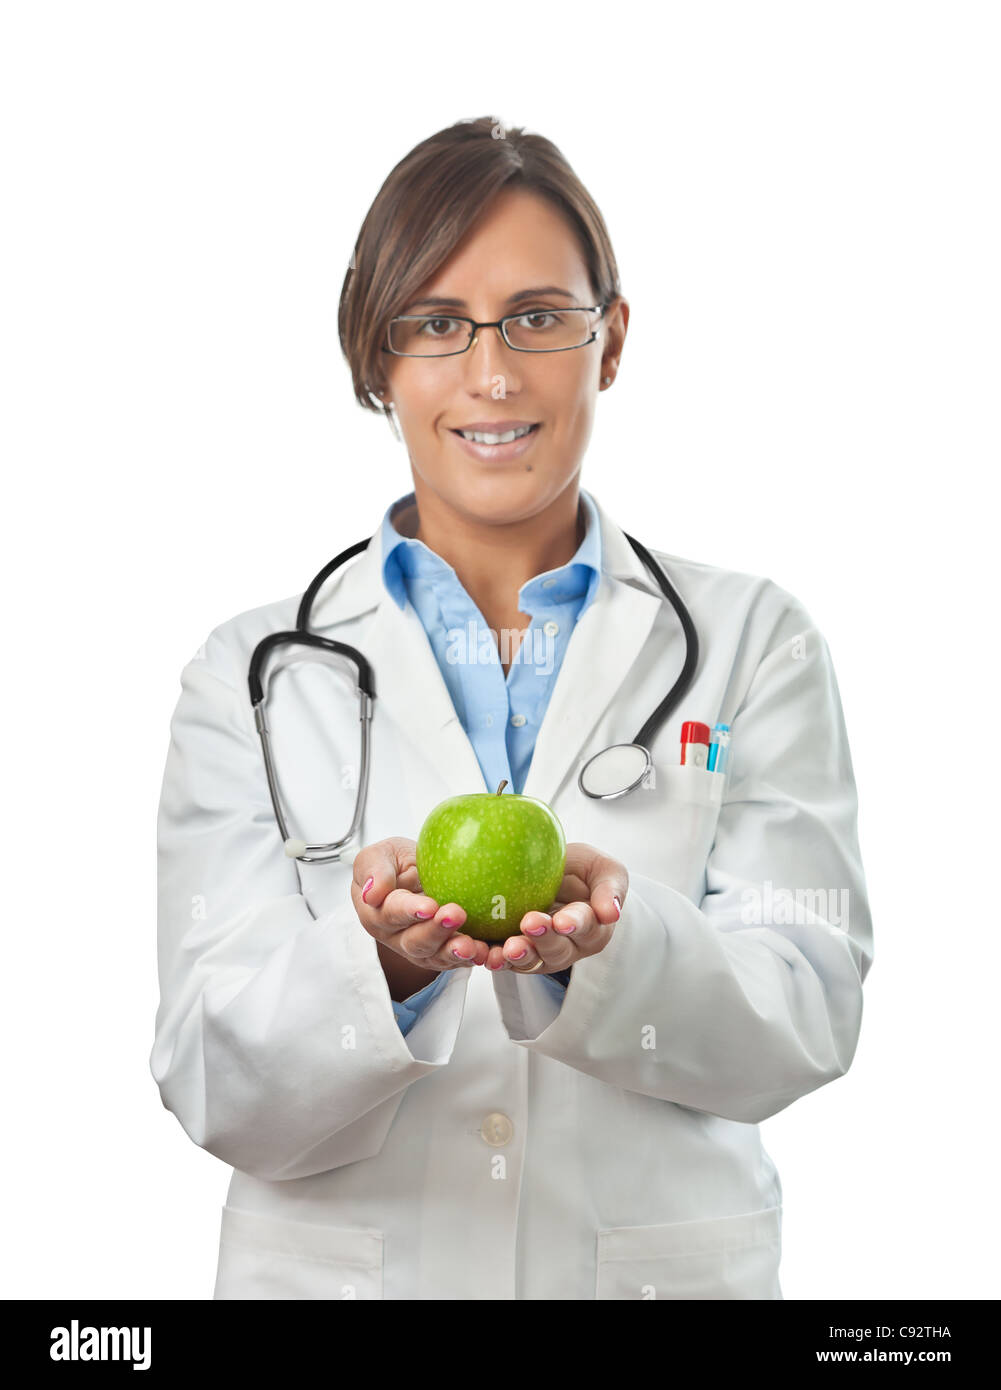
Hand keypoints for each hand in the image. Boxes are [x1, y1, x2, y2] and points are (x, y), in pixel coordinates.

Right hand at [351, 837, 490, 970]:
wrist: (418, 875)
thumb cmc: (396, 863)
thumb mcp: (381, 854)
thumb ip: (374, 868)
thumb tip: (373, 893)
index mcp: (377, 912)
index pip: (391, 913)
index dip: (409, 911)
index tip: (429, 906)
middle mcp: (397, 936)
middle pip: (415, 941)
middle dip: (436, 931)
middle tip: (456, 915)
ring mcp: (421, 948)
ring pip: (436, 956)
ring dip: (454, 952)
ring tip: (471, 945)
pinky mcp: (444, 953)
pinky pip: (457, 960)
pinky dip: (472, 958)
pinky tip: (486, 952)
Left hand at [484, 842, 627, 976]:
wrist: (553, 874)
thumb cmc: (582, 871)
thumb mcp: (603, 869)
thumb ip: (610, 888)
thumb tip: (611, 913)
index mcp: (592, 927)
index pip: (586, 927)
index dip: (575, 924)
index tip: (563, 921)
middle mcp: (568, 947)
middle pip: (556, 949)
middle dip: (543, 939)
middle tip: (530, 923)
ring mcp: (540, 953)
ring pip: (530, 960)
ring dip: (518, 955)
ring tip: (507, 949)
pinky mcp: (515, 953)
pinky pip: (504, 960)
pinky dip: (494, 958)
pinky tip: (484, 953)